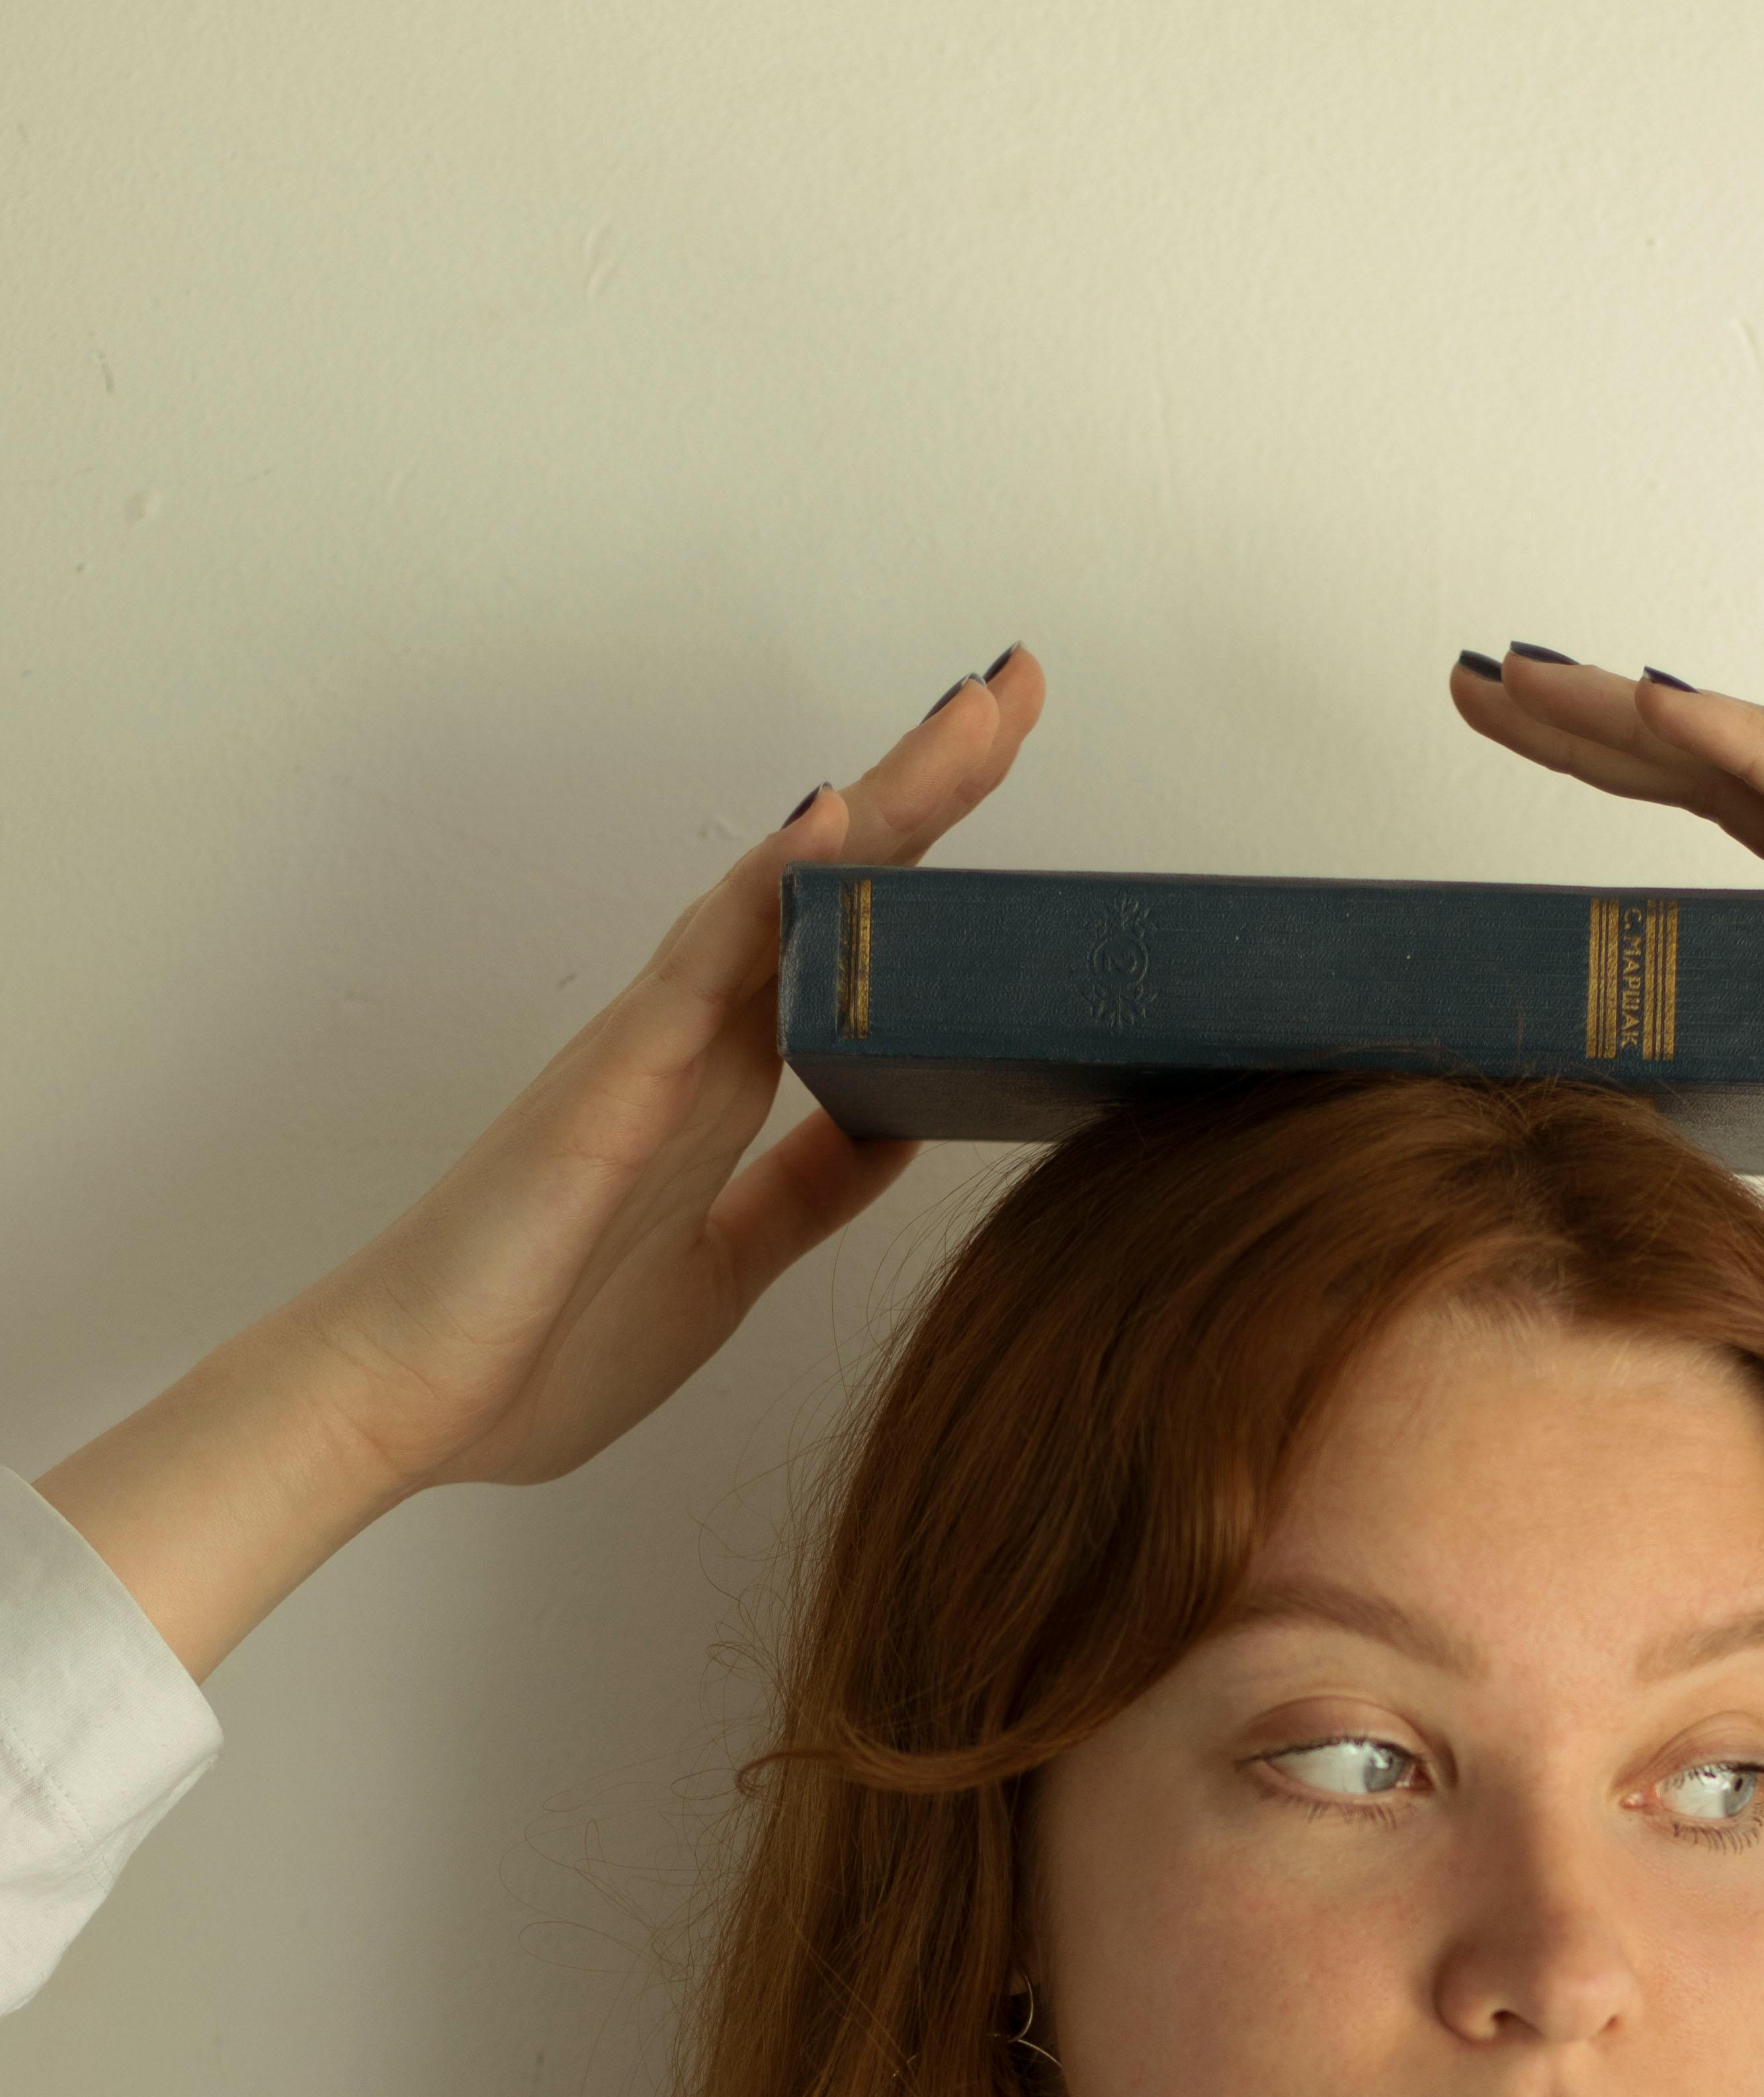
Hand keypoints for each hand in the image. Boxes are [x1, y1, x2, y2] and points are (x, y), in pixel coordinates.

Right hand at [306, 650, 1047, 1493]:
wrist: (409, 1407)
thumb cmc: (540, 1345)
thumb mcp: (729, 1266)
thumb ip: (807, 1191)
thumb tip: (898, 1127)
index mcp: (724, 1088)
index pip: (847, 948)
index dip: (930, 868)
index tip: (1009, 786)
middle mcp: (691, 1043)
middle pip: (827, 888)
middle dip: (926, 790)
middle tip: (1017, 686)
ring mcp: (648, 1052)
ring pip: (777, 893)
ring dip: (876, 803)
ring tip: (966, 718)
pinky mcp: (611, 1088)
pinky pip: (701, 968)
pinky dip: (769, 889)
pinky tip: (835, 822)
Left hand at [1447, 650, 1763, 1323]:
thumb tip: (1734, 1108)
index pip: (1724, 831)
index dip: (1620, 783)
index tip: (1513, 747)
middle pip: (1719, 775)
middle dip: (1593, 726)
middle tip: (1478, 678)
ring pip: (1761, 759)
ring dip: (1638, 714)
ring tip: (1523, 675)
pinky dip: (1746, 748)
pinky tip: (1658, 711)